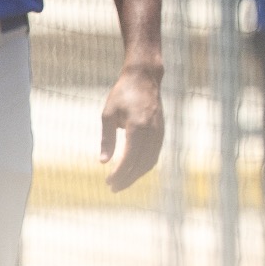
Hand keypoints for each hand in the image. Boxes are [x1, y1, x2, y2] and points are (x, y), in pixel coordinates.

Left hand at [99, 64, 163, 191]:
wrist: (144, 77)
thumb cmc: (123, 93)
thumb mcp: (108, 114)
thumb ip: (107, 138)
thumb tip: (103, 161)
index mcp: (137, 126)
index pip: (129, 158)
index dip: (119, 173)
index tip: (108, 181)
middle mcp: (151, 131)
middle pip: (140, 164)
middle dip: (127, 179)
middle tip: (113, 188)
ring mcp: (159, 132)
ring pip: (150, 161)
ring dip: (136, 175)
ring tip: (122, 183)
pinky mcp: (161, 132)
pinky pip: (154, 154)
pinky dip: (144, 166)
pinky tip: (134, 170)